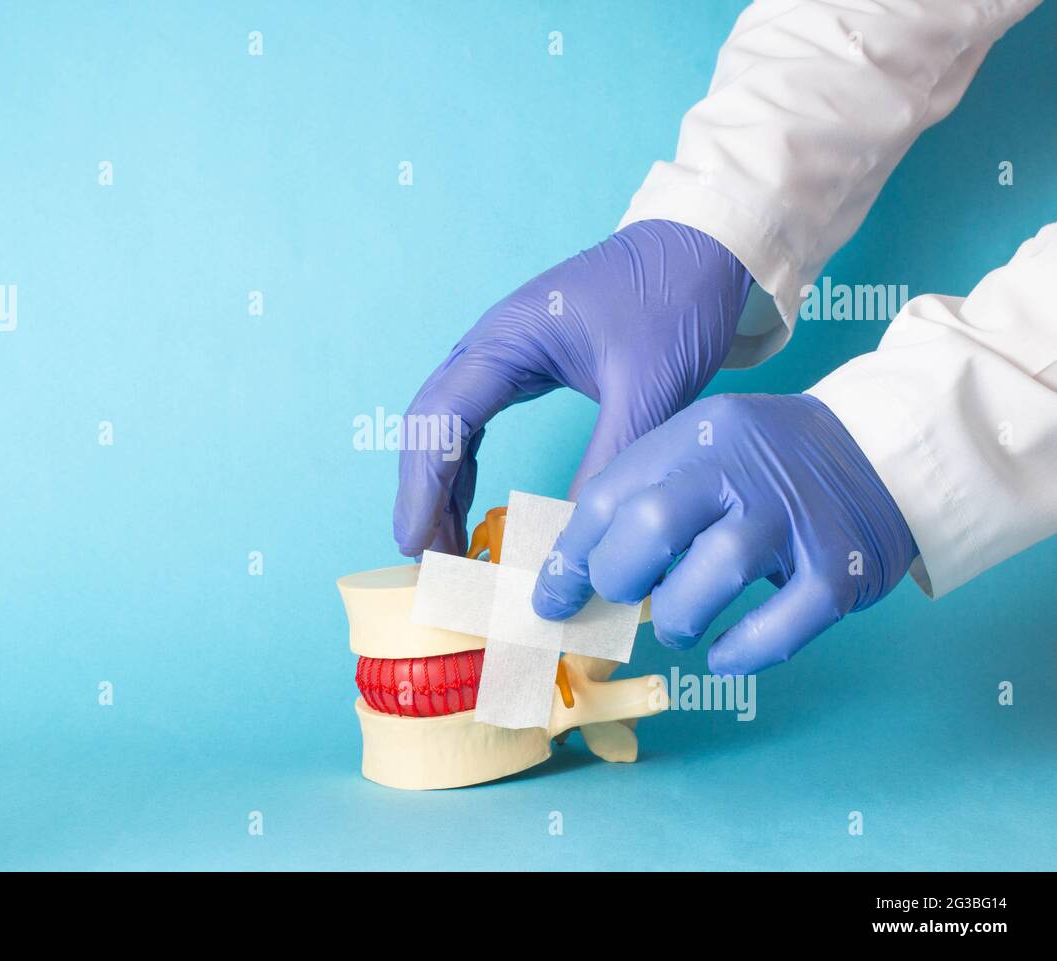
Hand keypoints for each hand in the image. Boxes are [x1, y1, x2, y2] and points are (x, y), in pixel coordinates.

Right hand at [393, 220, 751, 555]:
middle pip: (429, 425)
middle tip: (427, 560)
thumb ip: (609, 459)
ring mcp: (502, 352)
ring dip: (438, 486)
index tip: (416, 542)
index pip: (441, 419)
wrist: (704, 245)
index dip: (421, 486)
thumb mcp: (650, 387)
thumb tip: (575, 535)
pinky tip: (470, 507)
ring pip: (445, 426)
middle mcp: (490, 343)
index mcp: (508, 338)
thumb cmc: (676, 298)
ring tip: (445, 548)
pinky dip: (464, 468)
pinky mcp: (522, 364)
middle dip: (420, 494)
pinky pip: (473, 422)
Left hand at [531, 394, 917, 674]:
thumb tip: (577, 570)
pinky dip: (742, 652)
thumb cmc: (773, 462)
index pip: (609, 494)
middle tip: (624, 596)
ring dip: (676, 617)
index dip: (570, 554)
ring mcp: (795, 517)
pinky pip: (780, 626)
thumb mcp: (707, 446)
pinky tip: (725, 655)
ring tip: (678, 624)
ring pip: (711, 575)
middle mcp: (744, 468)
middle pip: (651, 525)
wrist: (890, 447)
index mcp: (698, 434)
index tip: (552, 596)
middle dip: (618, 577)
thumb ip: (648, 494)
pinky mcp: (842, 568)